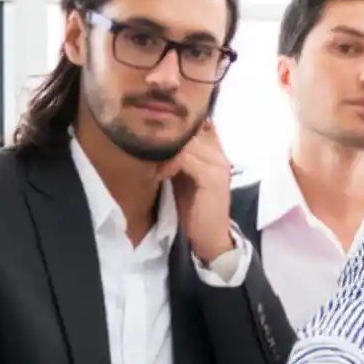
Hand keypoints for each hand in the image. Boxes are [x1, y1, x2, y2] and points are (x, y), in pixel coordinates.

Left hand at [157, 120, 233, 262]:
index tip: (151, 131)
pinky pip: (186, 159)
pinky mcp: (212, 178)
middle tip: (144, 147)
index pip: (195, 125)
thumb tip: (152, 142)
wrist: (209, 237)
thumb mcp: (183, 178)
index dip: (173, 126)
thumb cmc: (194, 209)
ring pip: (186, 143)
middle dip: (165, 138)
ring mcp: (218, 165)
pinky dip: (170, 164)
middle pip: (189, 131)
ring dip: (164, 152)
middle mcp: (219, 154)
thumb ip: (176, 159)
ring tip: (151, 163)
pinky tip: (160, 174)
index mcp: (214, 152)